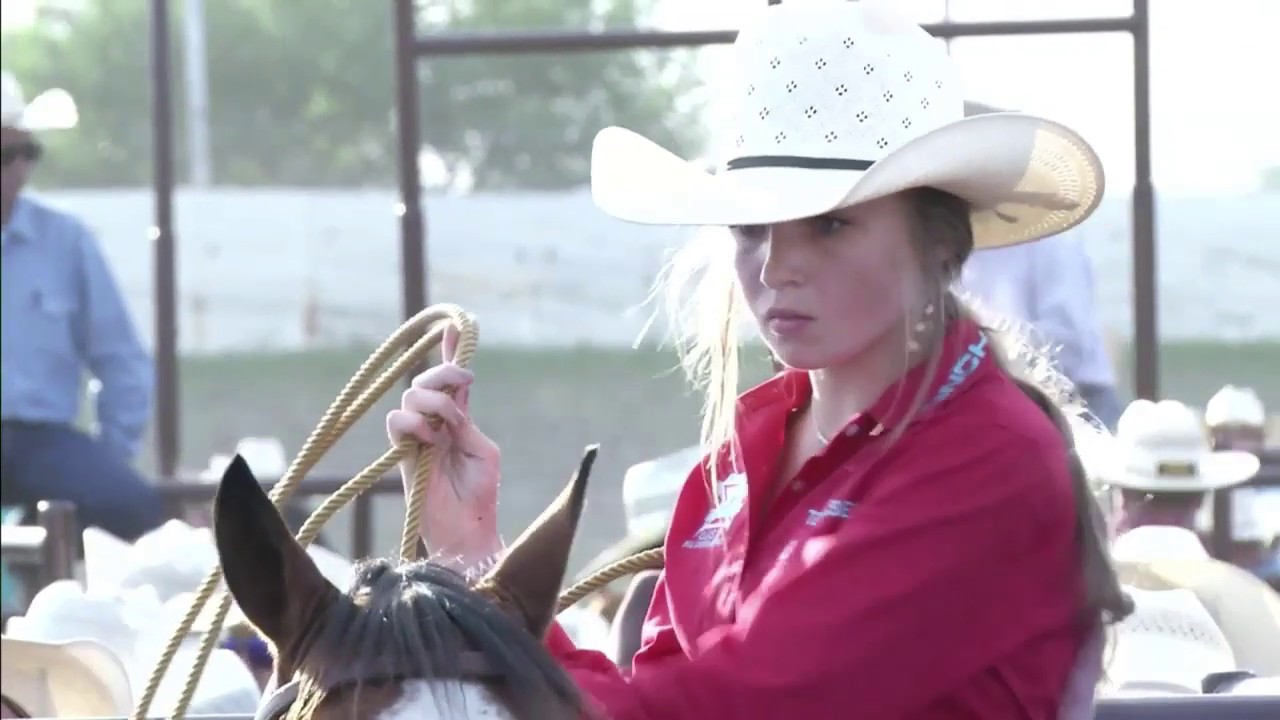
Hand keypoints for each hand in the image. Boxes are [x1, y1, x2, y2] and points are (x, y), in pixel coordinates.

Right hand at [386, 324, 501, 568]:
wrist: (466, 531)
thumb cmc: (480, 494)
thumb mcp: (482, 451)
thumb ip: (466, 421)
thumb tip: (455, 394)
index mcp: (460, 418)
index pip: (454, 380)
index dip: (452, 351)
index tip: (456, 325)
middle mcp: (436, 423)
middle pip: (428, 380)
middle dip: (445, 374)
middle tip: (463, 385)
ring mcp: (418, 436)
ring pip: (411, 396)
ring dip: (433, 402)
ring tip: (446, 425)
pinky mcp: (402, 453)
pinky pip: (395, 422)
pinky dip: (413, 423)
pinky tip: (429, 439)